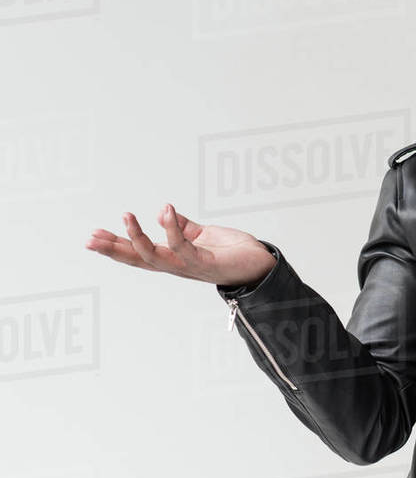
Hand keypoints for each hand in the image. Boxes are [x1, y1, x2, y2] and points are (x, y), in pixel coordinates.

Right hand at [85, 204, 276, 286]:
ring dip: (138, 238)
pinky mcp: (207, 263)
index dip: (117, 246)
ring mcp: (191, 267)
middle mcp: (179, 266)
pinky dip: (172, 229)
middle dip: (114, 250)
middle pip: (139, 260)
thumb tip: (163, 213)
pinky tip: (165, 211)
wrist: (262, 265)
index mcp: (175, 259)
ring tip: (127, 215)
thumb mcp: (204, 235)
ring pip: (155, 258)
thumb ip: (184, 227)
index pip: (139, 253)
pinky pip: (184, 247)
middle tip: (91, 238)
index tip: (94, 236)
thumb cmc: (234, 252)